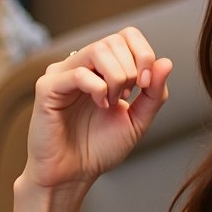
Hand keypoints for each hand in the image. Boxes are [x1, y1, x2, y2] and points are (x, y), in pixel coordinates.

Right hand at [23, 28, 171, 193]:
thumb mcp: (137, 120)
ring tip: (113, 102)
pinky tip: (100, 105)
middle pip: (114, 40)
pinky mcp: (47, 88)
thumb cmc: (98, 149)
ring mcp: (62, 75)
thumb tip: (165, 62)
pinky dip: (98, 88)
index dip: (143, 53)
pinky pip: (78, 73)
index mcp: (100, 69)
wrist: (72, 175)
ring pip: (98, 50)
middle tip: (128, 97)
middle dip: (132, 68)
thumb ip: (154, 93)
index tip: (147, 85)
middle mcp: (80, 65)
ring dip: (116, 76)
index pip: (126, 36)